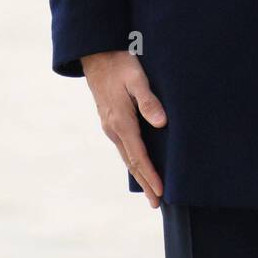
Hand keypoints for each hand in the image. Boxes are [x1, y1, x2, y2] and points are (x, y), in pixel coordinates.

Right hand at [81, 50, 165, 206]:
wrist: (96, 54)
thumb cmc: (120, 64)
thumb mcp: (137, 78)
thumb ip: (149, 100)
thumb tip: (162, 124)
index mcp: (121, 121)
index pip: (139, 156)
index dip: (150, 175)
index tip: (160, 192)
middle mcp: (113, 128)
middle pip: (131, 162)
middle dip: (145, 182)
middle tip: (156, 203)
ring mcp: (110, 126)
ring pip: (126, 156)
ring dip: (139, 174)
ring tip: (150, 191)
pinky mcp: (110, 120)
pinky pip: (123, 147)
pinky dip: (132, 160)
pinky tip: (137, 165)